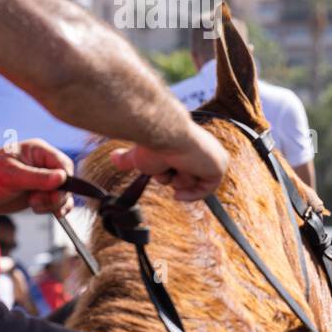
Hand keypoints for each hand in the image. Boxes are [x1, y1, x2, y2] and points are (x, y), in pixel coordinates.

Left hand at [0, 139, 73, 215]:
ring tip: (33, 204)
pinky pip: (56, 202)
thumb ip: (38, 177)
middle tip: (39, 202)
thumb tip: (62, 178)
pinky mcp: (40, 193)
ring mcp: (43, 180)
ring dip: (52, 203)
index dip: (65, 179)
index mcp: (38, 151)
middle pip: (66, 181)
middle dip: (56, 195)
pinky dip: (52, 208)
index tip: (55, 192)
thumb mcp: (12, 175)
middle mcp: (44, 164)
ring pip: (62, 194)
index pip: (63, 164)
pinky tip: (39, 209)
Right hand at [110, 123, 227, 201]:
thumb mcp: (139, 156)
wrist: (164, 136)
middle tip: (165, 164)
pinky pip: (206, 190)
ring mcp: (212, 159)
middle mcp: (202, 151)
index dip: (170, 175)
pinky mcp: (218, 168)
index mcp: (188, 145)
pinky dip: (192, 194)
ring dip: (177, 180)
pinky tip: (177, 194)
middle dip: (172, 175)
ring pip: (192, 182)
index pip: (183, 167)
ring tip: (173, 164)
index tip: (162, 175)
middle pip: (187, 176)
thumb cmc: (152, 143)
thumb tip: (113, 158)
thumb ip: (128, 160)